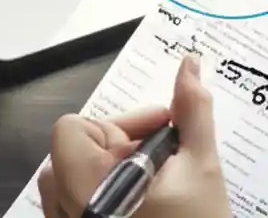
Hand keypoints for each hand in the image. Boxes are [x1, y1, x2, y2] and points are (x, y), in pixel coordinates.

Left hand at [38, 55, 230, 217]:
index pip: (73, 129)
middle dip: (117, 149)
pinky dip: (99, 203)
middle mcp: (66, 210)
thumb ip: (191, 112)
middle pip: (71, 154)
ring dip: (106, 176)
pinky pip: (71, 212)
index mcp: (87, 185)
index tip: (160, 133)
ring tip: (152, 188)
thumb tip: (189, 64)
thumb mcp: (201, 168)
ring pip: (68, 184)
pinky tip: (140, 211)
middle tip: (162, 162)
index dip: (119, 125)